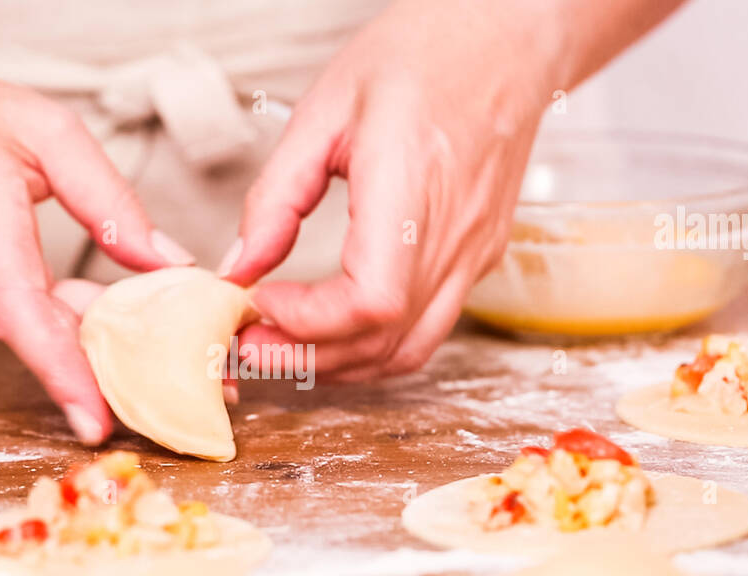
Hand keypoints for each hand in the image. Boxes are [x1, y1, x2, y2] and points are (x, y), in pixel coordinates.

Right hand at [0, 68, 194, 442]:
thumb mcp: (42, 129)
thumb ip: (106, 196)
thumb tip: (167, 260)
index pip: (21, 313)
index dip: (61, 370)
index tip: (97, 420)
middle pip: (51, 344)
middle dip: (128, 377)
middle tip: (215, 391)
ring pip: (52, 338)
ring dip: (118, 355)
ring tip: (203, 364)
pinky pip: (41, 324)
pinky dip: (91, 330)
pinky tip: (145, 328)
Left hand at [220, 0, 556, 380]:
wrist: (508, 38)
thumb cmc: (423, 56)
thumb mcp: (324, 110)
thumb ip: (276, 196)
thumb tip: (240, 267)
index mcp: (413, 184)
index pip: (370, 300)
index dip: (308, 322)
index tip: (260, 303)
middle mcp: (455, 232)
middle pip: (383, 340)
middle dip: (307, 356)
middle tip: (250, 344)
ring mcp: (475, 252)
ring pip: (408, 350)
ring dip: (339, 364)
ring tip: (284, 345)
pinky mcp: (481, 258)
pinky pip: (428, 329)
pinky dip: (374, 346)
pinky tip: (333, 330)